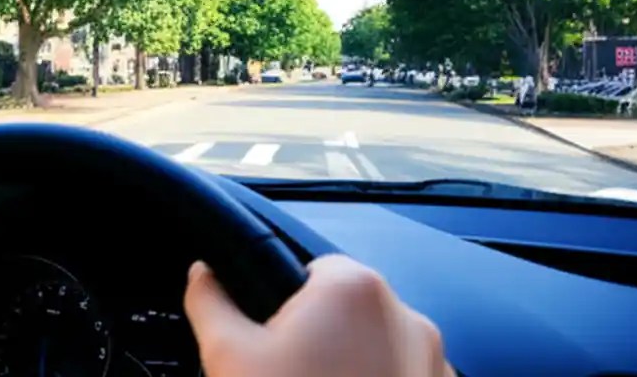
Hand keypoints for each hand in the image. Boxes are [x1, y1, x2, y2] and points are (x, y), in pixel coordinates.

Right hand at [184, 255, 451, 376]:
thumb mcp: (229, 356)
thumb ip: (210, 301)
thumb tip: (203, 276)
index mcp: (353, 289)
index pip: (310, 269)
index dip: (281, 304)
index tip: (272, 341)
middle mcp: (406, 318)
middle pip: (345, 310)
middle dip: (317, 338)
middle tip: (288, 375)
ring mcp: (433, 363)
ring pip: (375, 347)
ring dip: (351, 365)